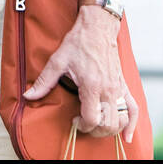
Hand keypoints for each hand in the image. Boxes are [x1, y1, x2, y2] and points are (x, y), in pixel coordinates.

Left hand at [23, 7, 137, 142]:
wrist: (97, 28)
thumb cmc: (78, 43)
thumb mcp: (57, 61)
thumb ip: (44, 81)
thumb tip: (28, 95)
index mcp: (92, 86)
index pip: (92, 118)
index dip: (82, 125)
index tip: (74, 121)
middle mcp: (109, 90)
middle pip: (108, 123)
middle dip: (94, 130)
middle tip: (82, 124)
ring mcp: (118, 89)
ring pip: (121, 120)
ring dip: (110, 129)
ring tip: (96, 126)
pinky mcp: (124, 86)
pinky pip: (134, 109)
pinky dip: (132, 124)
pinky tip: (127, 135)